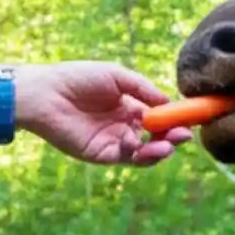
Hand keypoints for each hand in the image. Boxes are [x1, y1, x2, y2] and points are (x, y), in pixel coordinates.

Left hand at [15, 61, 192, 165]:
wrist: (45, 94)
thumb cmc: (78, 78)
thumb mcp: (117, 76)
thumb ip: (143, 89)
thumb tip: (168, 101)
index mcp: (127, 106)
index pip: (157, 117)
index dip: (174, 119)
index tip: (189, 118)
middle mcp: (123, 125)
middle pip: (155, 137)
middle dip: (171, 137)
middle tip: (183, 135)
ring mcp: (113, 141)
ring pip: (144, 151)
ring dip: (160, 150)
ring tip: (169, 144)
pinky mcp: (101, 154)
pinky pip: (127, 158)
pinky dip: (141, 155)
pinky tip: (148, 146)